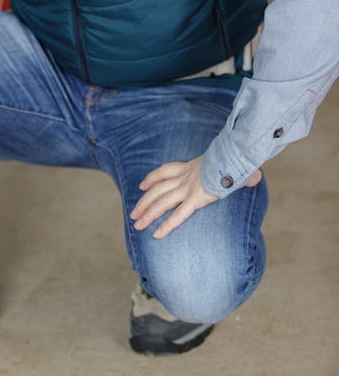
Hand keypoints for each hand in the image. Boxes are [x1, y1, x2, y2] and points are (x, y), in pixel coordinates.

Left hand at [130, 155, 261, 238]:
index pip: (165, 171)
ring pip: (162, 202)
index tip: (143, 184)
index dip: (152, 178)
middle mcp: (185, 177)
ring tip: (136, 225)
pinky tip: (156, 235)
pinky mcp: (196, 198)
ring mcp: (189, 187)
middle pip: (158, 189)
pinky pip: (178, 215)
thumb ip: (238, 172)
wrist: (234, 153)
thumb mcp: (232, 161)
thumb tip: (256, 179)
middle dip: (144, 201)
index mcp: (191, 166)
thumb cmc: (236, 155)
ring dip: (147, 213)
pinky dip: (166, 225)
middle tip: (133, 213)